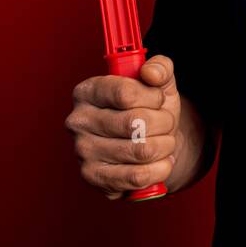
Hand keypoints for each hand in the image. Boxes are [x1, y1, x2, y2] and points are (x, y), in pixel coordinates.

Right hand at [65, 54, 179, 198]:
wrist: (151, 145)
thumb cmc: (150, 111)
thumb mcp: (159, 84)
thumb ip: (160, 68)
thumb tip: (152, 72)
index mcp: (88, 91)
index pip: (125, 93)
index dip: (152, 97)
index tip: (158, 99)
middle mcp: (79, 120)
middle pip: (136, 122)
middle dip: (164, 123)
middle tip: (166, 123)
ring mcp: (83, 151)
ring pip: (142, 150)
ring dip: (165, 146)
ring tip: (163, 142)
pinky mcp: (94, 178)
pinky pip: (138, 176)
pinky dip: (160, 169)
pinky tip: (159, 162)